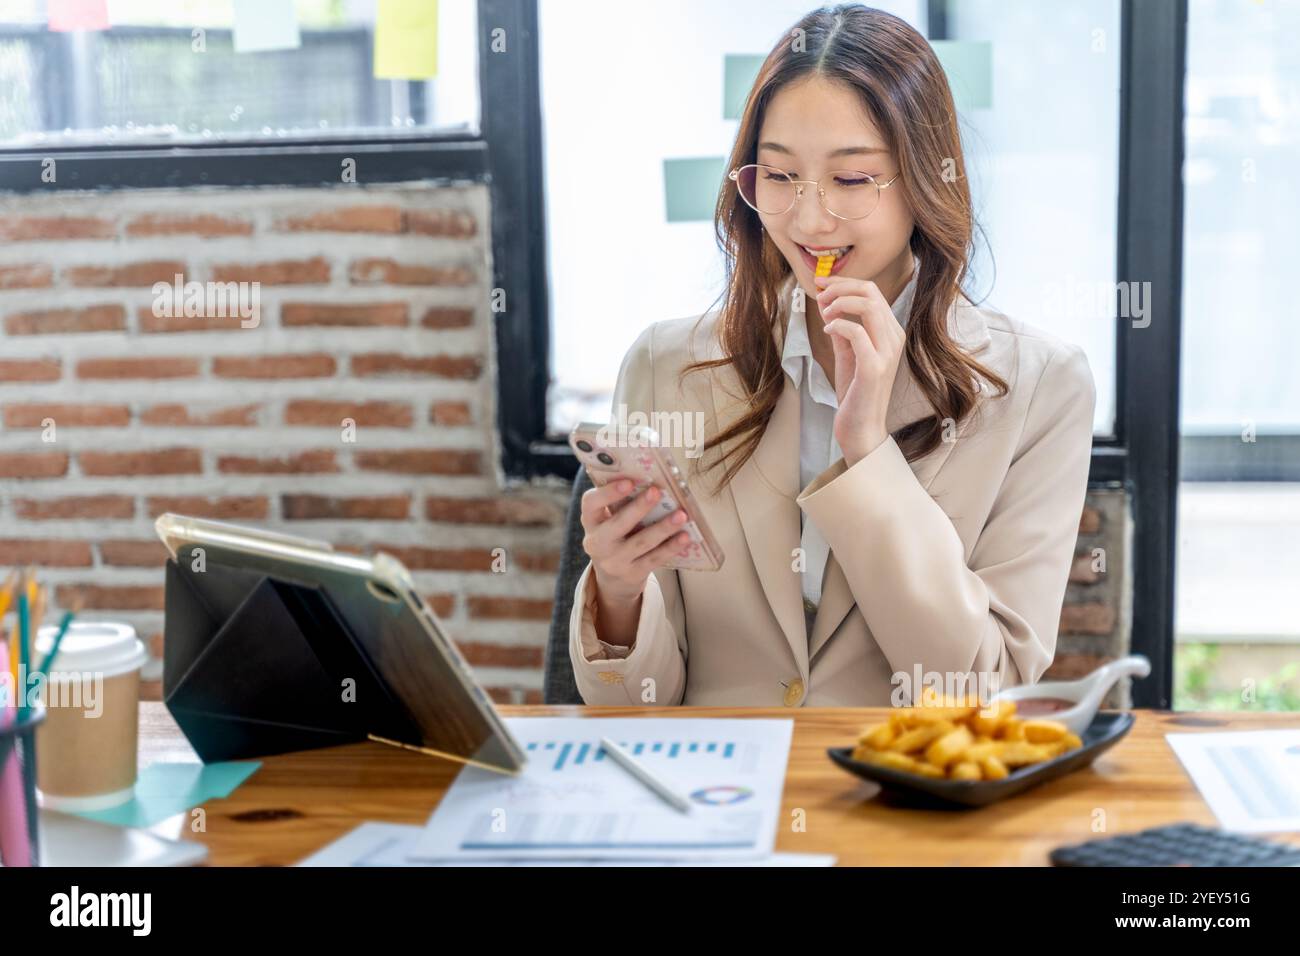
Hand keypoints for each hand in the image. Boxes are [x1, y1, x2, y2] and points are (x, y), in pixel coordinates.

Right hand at [579, 478, 691, 603]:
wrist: (612, 578)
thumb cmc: (615, 535)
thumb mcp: (608, 520)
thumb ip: (620, 503)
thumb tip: (650, 480)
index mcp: (590, 521)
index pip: (591, 503)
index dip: (608, 492)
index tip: (629, 482)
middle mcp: (598, 542)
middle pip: (618, 524)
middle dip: (639, 508)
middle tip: (657, 492)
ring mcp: (615, 561)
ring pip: (641, 542)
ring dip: (662, 528)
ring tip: (681, 515)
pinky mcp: (633, 573)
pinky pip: (654, 559)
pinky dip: (671, 547)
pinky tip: (685, 537)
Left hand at [813, 274, 906, 465]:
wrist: (861, 428)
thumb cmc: (855, 393)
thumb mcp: (847, 353)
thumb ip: (841, 329)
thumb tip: (827, 303)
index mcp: (889, 333)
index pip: (872, 292)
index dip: (845, 283)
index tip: (821, 285)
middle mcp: (894, 338)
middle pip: (872, 292)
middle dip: (840, 287)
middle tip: (819, 294)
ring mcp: (887, 353)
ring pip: (869, 306)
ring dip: (840, 303)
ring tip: (824, 313)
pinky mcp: (874, 368)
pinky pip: (857, 332)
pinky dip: (838, 325)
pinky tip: (827, 330)